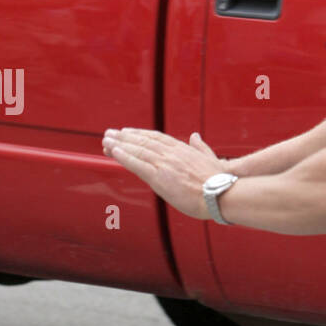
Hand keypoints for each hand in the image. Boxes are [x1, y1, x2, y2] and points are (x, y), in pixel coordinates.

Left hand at [102, 127, 226, 219]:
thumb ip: (201, 147)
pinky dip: (123, 157)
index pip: (156, 137)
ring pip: (137, 151)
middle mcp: (171, 153)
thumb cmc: (219, 181)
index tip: (127, 132)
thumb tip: (195, 136)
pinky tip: (113, 152)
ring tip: (105, 141)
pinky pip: (137, 165)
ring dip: (119, 145)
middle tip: (109, 134)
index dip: (139, 134)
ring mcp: (164, 164)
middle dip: (124, 137)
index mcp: (182, 149)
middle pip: (143, 141)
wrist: (220, 194)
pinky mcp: (159, 177)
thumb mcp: (211, 159)